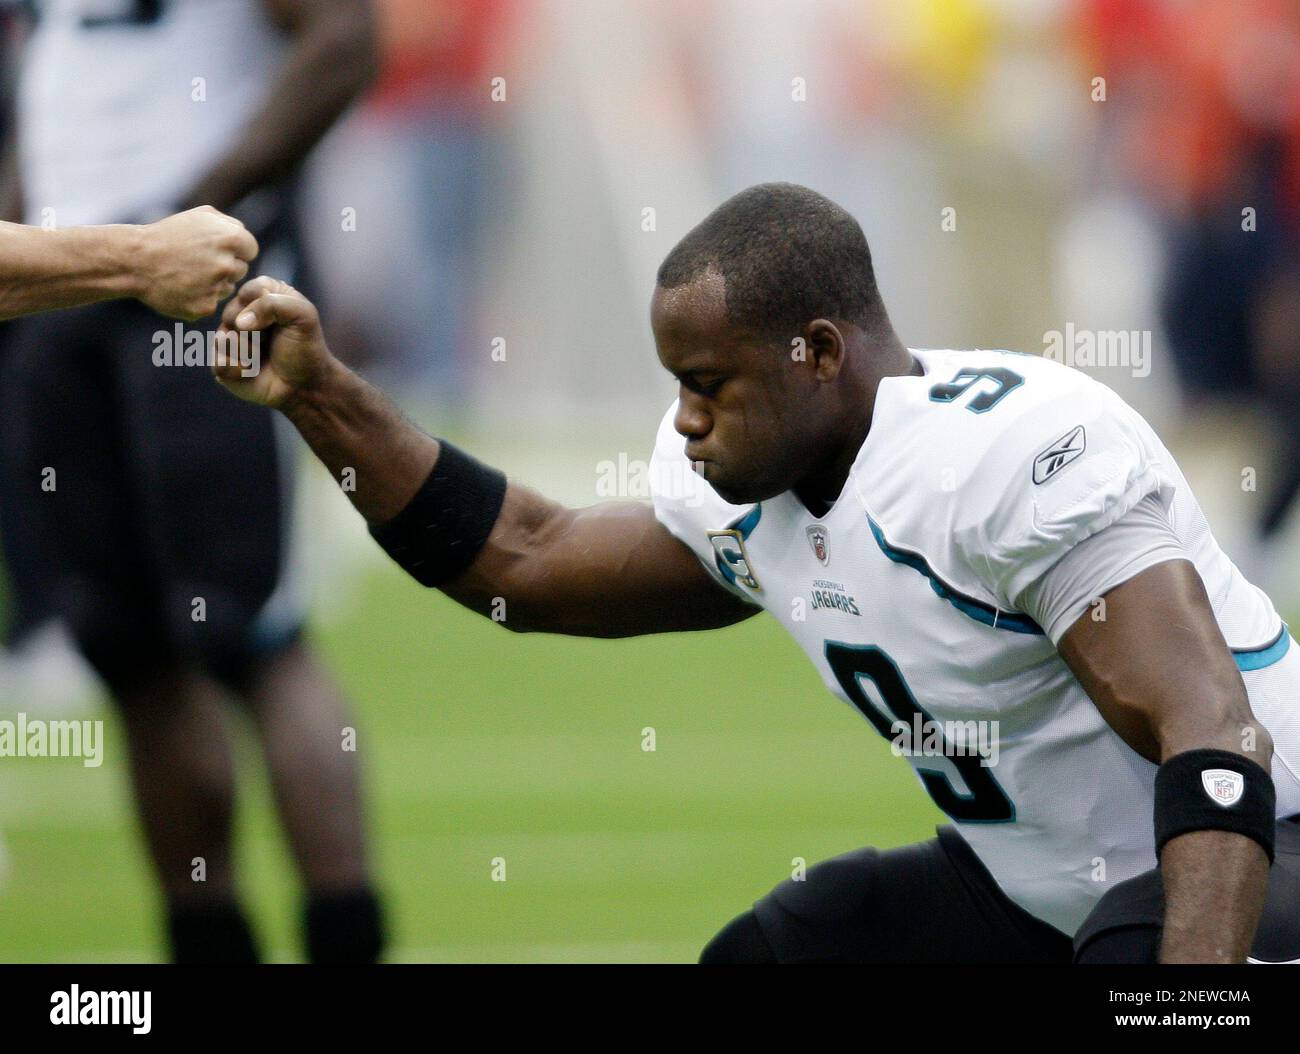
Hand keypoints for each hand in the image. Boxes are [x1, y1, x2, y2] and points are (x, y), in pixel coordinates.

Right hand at [136, 206, 258, 318]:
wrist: (135, 260)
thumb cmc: (169, 235)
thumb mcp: (200, 216)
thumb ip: (229, 224)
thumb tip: (245, 235)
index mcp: (232, 239)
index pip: (250, 250)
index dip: (235, 250)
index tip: (215, 249)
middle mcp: (228, 264)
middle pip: (241, 270)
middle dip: (225, 266)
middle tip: (198, 261)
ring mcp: (217, 288)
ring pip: (228, 288)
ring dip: (214, 283)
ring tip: (188, 273)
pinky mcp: (204, 307)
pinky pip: (212, 303)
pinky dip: (199, 298)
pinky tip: (182, 287)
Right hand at [212, 275, 336, 408]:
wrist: (304, 386)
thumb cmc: (305, 349)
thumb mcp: (304, 317)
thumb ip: (274, 304)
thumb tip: (239, 323)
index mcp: (264, 295)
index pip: (248, 291)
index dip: (260, 308)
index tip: (280, 321)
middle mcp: (243, 313)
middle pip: (230, 313)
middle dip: (253, 332)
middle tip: (269, 342)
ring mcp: (231, 338)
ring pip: (221, 339)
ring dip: (246, 352)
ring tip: (261, 357)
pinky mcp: (224, 361)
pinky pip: (217, 362)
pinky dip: (236, 369)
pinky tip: (250, 371)